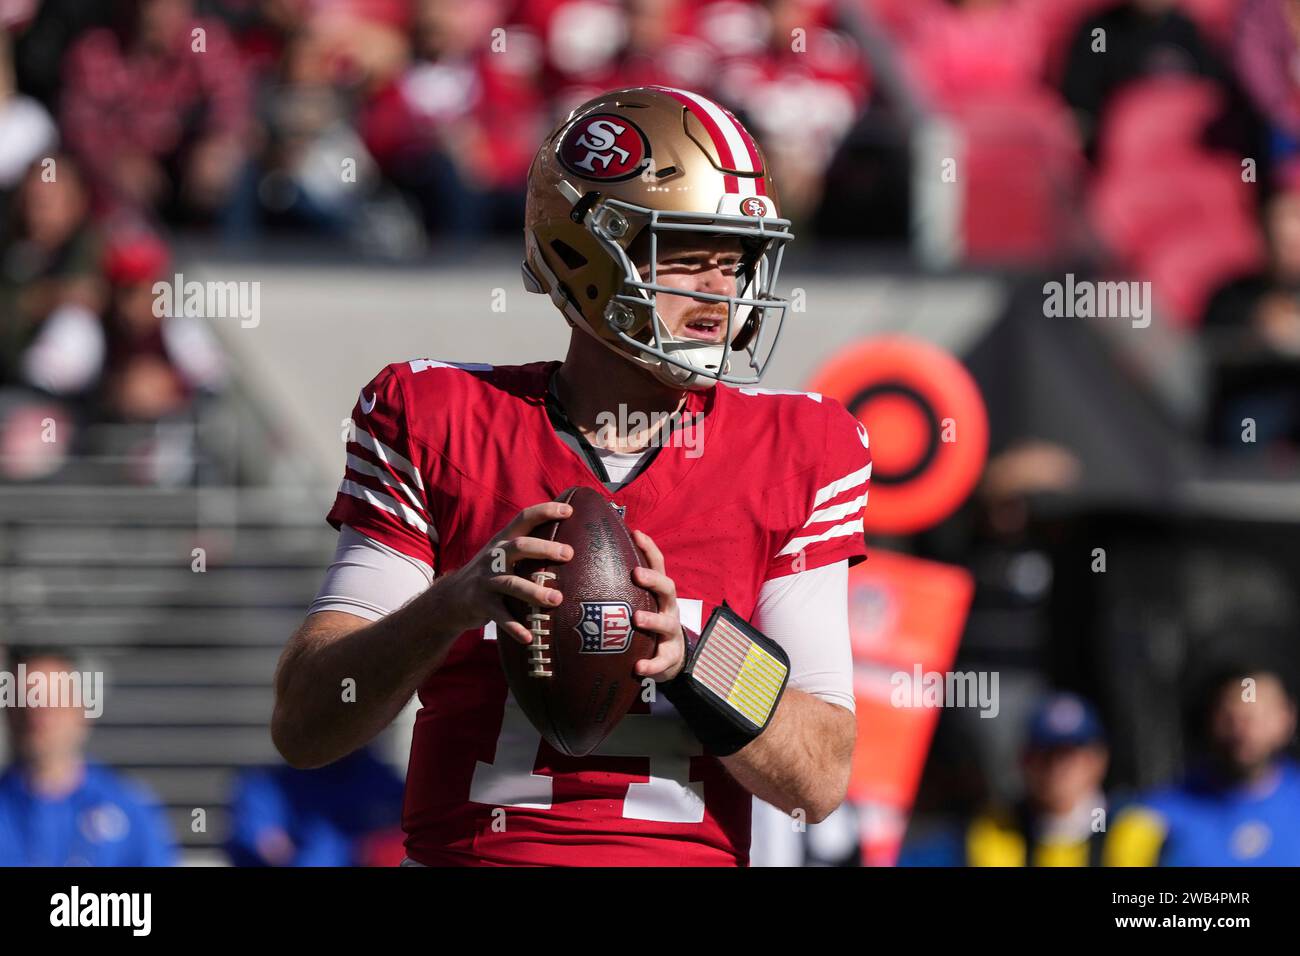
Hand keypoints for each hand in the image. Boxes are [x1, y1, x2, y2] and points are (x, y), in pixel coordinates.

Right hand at [439, 501, 573, 644]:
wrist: (449, 599)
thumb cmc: (489, 574)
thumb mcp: (502, 556)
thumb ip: (527, 549)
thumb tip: (570, 544)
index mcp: (502, 542)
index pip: (523, 519)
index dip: (544, 512)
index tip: (568, 510)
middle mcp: (494, 557)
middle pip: (520, 547)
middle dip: (544, 548)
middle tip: (568, 553)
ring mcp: (485, 580)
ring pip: (511, 583)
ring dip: (534, 591)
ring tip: (557, 599)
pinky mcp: (480, 604)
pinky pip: (499, 616)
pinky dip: (514, 627)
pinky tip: (529, 637)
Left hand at [630, 529, 685, 681]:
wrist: (669, 657)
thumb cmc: (646, 622)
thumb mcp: (637, 601)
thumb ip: (617, 587)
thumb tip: (580, 565)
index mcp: (658, 592)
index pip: (657, 564)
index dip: (649, 548)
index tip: (635, 532)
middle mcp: (668, 608)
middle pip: (667, 588)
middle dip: (653, 580)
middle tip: (636, 574)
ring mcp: (671, 632)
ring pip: (667, 623)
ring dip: (653, 619)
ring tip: (637, 619)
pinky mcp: (670, 656)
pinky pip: (662, 660)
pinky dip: (652, 664)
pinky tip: (638, 667)